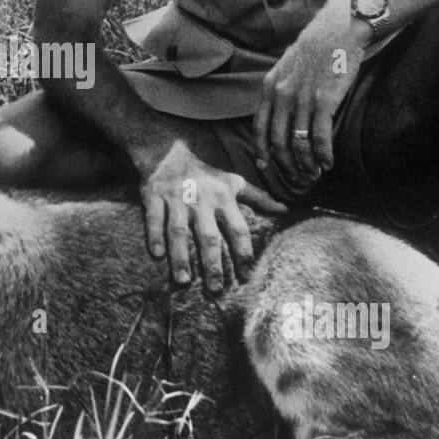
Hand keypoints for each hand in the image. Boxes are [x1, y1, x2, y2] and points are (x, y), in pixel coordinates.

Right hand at [139, 141, 286, 295]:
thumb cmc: (205, 172)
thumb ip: (258, 198)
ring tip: (184, 281)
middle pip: (208, 236)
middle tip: (216, 289)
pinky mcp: (154, 196)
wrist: (168, 150)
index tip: (247, 275)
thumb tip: (284, 209)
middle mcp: (201, 200)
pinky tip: (156, 255)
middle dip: (212, 264)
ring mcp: (176, 198)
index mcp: (223, 197)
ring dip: (181, 256)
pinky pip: (154, 218)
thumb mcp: (233, 181)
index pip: (237, 229)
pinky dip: (154, 235)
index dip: (243, 252)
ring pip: (179, 231)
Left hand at [254, 0, 367, 181]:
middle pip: (278, 142)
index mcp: (270, 87)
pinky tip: (328, 163)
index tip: (265, 165)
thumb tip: (279, 111)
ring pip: (299, 144)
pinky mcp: (324, 101)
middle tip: (297, 177)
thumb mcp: (287, 65)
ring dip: (306, 164)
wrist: (339, 29)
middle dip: (287, 165)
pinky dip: (323, 155)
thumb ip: (280, 88)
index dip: (261, 150)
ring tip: (315, 173)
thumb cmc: (316, 47)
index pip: (260, 127)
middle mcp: (282, 95)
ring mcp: (302, 99)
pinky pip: (320, 138)